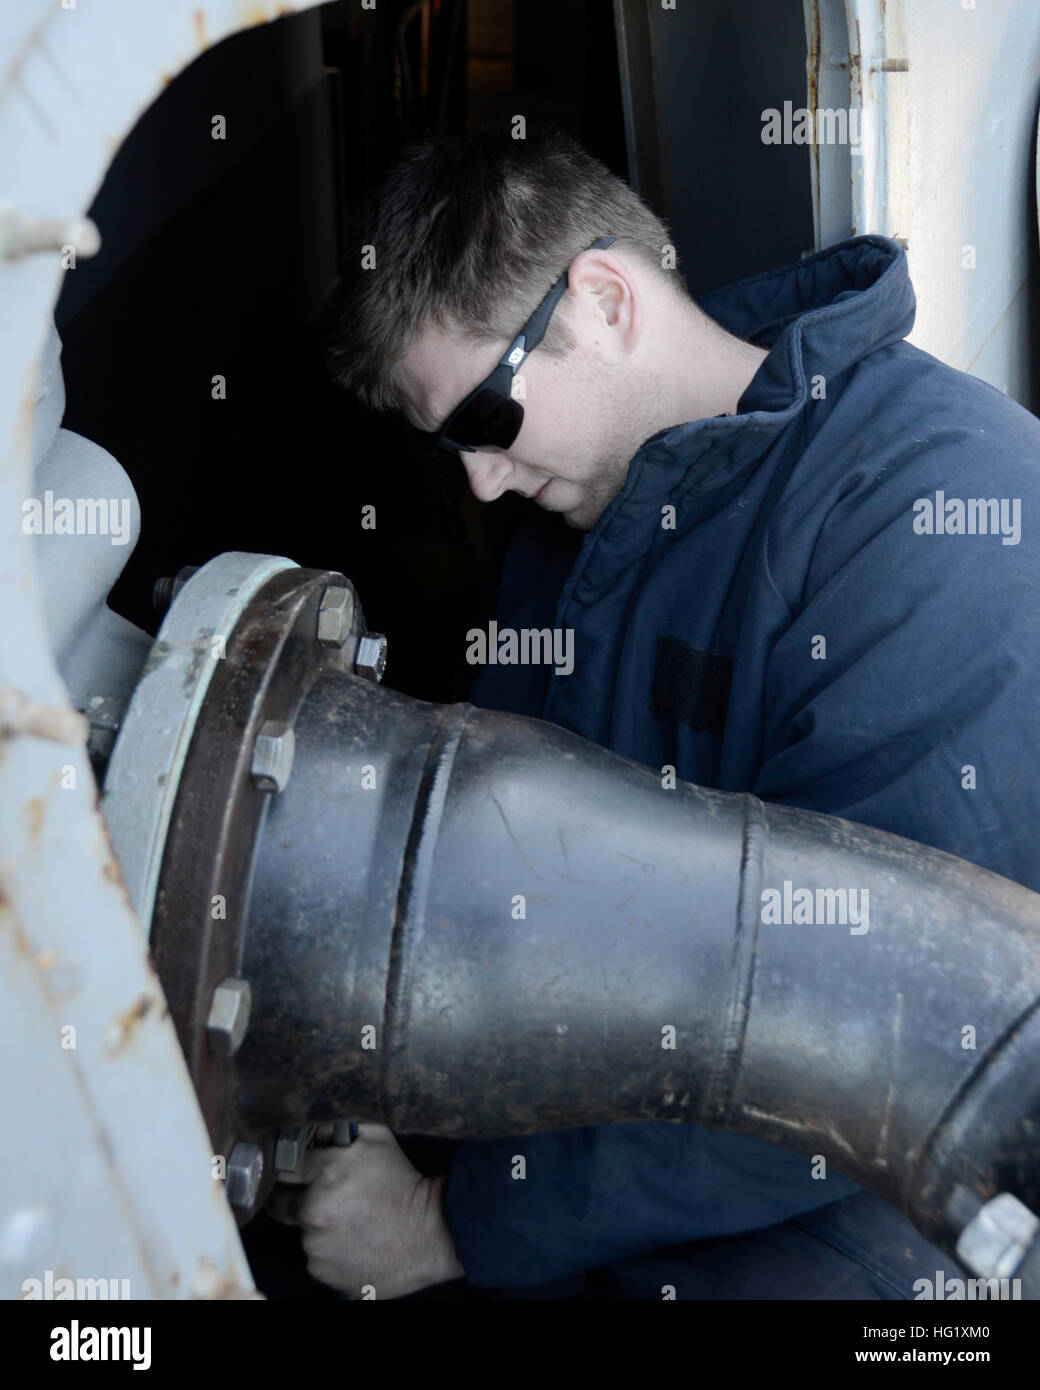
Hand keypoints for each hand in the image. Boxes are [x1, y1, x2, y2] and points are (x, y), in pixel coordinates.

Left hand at [295, 1123, 465, 1298]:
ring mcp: (316, 1246)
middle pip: (282, 1203)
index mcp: (325, 1172)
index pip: (284, 1165)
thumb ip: (340, 1131)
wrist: (429, 1232)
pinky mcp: (323, 1272)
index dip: (290, 1167)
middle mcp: (313, 1210)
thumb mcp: (378, 1140)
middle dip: (297, 1198)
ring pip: (302, 1233)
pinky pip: (316, 1257)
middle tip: (323, 1198)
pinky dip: (329, 1251)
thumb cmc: (403, 1182)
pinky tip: (352, 1243)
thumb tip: (313, 1134)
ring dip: (316, 1227)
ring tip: (348, 1223)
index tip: (295, 1171)